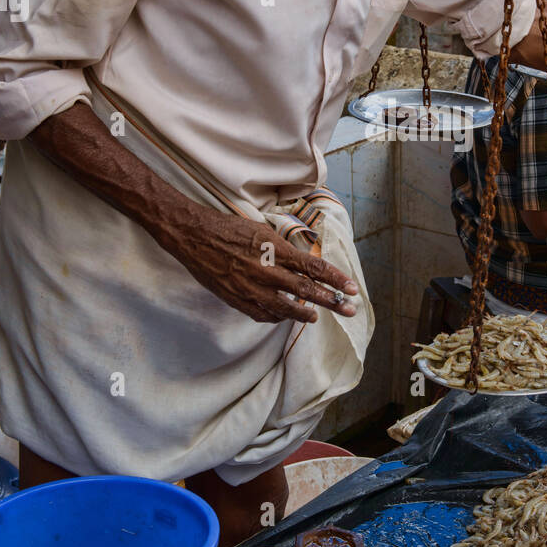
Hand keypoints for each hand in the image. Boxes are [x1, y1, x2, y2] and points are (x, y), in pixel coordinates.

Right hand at [172, 213, 358, 323]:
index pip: (314, 267)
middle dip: (332, 301)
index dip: (335, 279)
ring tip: (316, 317)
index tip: (352, 288)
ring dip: (305, 313)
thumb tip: (303, 262)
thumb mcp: (262, 231)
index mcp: (275, 250)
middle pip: (307, 291)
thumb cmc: (228, 229)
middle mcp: (267, 271)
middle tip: (350, 310)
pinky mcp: (236, 299)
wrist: (194, 236)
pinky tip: (283, 316)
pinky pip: (262, 315)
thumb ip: (284, 249)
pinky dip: (276, 317)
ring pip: (286, 308)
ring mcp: (251, 288)